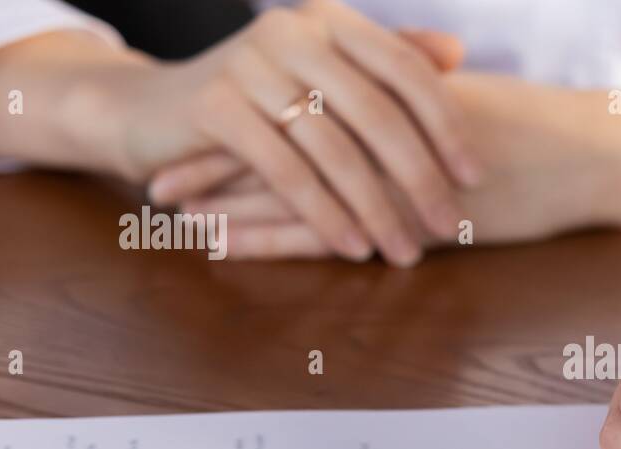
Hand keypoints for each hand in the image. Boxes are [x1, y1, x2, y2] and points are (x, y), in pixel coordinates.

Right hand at [117, 1, 481, 265]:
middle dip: (419, 178)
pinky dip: (324, 213)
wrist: (145, 111)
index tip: (475, 177)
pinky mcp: (214, 106)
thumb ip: (384, 62)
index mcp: (329, 22)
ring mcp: (249, 65)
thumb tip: (457, 50)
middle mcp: (293, 32)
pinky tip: (351, 248)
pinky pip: (286, 170)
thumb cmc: (254, 103)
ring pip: (334, 148)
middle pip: (377, 113)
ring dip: (375, 208)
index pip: (406, 69)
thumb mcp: (321, 78)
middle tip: (452, 227)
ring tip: (405, 252)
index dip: (446, 124)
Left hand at [146, 72, 620, 260]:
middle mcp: (372, 130)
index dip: (248, 127)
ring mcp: (382, 169)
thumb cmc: (538, 144)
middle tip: (163, 178)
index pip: (302, 112)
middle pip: (278, 142)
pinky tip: (225, 243)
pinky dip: (268, 234)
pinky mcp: (397, 209)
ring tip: (173, 213)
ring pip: (286, 182)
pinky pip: (320, 224)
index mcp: (386, 102)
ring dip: (225, 200)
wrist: (585, 154)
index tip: (200, 136)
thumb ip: (421, 125)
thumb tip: (393, 136)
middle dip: (215, 162)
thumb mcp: (469, 123)